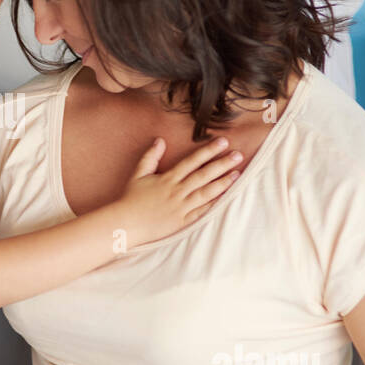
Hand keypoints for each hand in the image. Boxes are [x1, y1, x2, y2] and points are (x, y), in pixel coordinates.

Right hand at [119, 137, 242, 246]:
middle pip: (203, 175)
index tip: (222, 143)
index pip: (192, 161)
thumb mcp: (138, 174)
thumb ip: (150, 157)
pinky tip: (226, 197)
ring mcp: (181, 207)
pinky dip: (214, 204)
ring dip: (223, 183)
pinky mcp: (182, 221)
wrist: (125, 224)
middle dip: (222, 164)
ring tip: (237, 175)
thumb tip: (160, 140)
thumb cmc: (131, 199)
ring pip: (206, 193)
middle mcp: (177, 191)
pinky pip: (202, 212)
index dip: (208, 151)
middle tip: (238, 155)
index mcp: (168, 179)